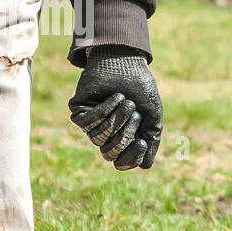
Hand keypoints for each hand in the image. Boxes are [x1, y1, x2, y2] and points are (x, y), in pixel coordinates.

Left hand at [68, 48, 162, 169]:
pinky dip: (104, 110)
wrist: (127, 63)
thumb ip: (151, 141)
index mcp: (123, 138)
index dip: (130, 157)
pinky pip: (88, 123)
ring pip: (99, 138)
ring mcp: (91, 124)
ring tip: (126, 101)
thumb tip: (144, 167)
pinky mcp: (78, 111)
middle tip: (135, 113)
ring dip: (116, 119)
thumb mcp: (153, 118)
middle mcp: (106, 134)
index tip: (142, 142)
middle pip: (110, 153)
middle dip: (125, 134)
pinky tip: (115, 97)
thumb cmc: (141, 89)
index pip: (120, 162)